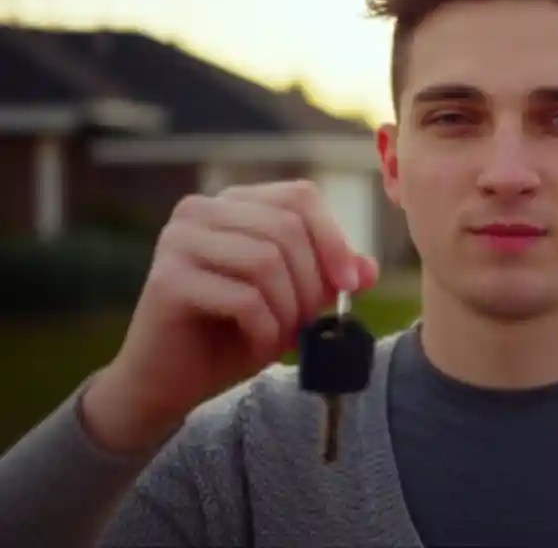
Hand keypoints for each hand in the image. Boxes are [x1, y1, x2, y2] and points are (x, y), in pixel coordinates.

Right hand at [81, 180, 378, 452]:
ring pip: (267, 261)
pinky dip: (265, 328)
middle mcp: (200, 210)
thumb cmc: (232, 334)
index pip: (300, 196)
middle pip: (287, 229)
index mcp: (233, 203)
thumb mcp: (293, 301)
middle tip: (310, 323)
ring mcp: (178, 241)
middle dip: (312, 283)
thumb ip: (329, 279)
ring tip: (285, 336)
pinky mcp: (167, 280)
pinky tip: (260, 345)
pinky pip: (244, 298)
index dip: (334, 239)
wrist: (168, 382)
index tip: (352, 284)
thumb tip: (368, 268)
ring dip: (289, 309)